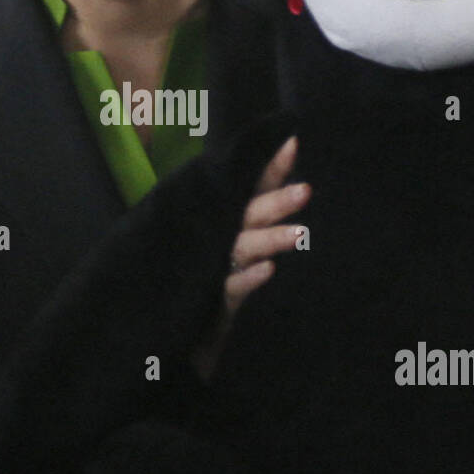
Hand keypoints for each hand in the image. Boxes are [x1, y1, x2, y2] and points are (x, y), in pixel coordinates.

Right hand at [193, 136, 310, 381]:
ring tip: (301, 235)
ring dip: (270, 239)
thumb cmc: (202, 282)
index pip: (252, 190)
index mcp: (227, 222)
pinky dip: (248, 279)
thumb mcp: (229, 249)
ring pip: (244, 248)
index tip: (292, 142)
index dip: (271, 168)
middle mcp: (221, 239)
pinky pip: (232, 289)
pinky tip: (268, 271)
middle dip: (277, 201)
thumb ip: (249, 221)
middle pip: (251, 214)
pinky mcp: (210, 301)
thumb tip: (278, 178)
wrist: (168, 332)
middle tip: (306, 191)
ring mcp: (215, 268)